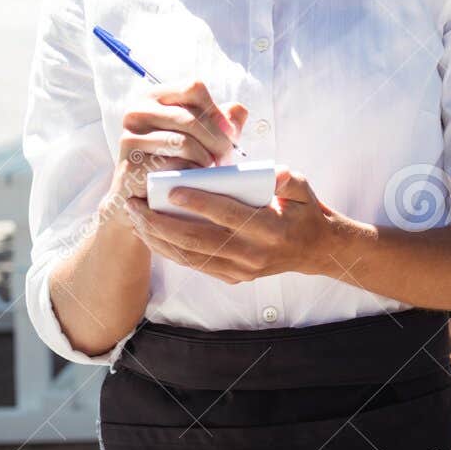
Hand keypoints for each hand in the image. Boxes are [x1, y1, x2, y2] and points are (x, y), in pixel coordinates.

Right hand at [106, 79, 247, 213]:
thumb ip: (222, 120)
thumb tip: (239, 111)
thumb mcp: (202, 134)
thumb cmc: (177, 158)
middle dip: (218, 140)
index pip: (194, 87)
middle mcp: (137, 111)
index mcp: (156, 96)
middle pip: (191, 117)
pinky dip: (191, 173)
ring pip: (183, 142)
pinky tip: (196, 178)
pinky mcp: (130, 163)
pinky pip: (171, 166)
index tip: (230, 132)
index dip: (217, 110)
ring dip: (207, 158)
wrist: (145, 192)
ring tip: (213, 168)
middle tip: (228, 157)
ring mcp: (130, 137)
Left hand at [123, 165, 340, 284]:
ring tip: (135, 220)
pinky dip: (170, 252)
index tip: (170, 190)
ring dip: (158, 239)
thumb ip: (287, 179)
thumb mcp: (302, 188)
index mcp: (270, 228)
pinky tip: (152, 236)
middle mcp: (253, 253)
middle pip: (198, 240)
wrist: (315, 249)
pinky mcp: (234, 277)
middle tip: (136, 205)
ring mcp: (242, 269)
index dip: (198, 203)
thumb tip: (274, 172)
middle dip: (161, 223)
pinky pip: (195, 266)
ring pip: (191, 256)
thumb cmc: (304, 211)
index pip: (227, 215)